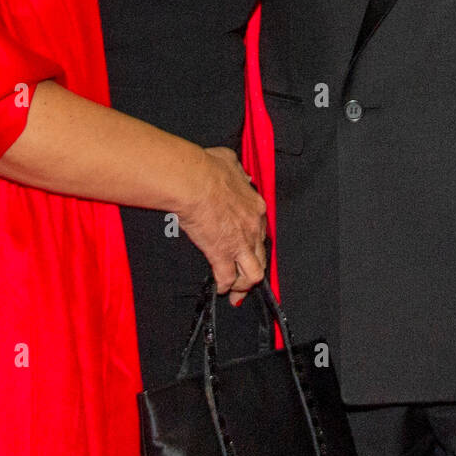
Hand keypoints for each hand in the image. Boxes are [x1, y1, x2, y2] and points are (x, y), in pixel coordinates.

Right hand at [178, 147, 266, 305]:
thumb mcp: (230, 163)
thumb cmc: (208, 169)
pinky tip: (220, 289)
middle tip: (247, 279)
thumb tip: (241, 174)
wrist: (194, 181)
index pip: (261, 230)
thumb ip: (238, 172)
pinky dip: (224, 286)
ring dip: (245, 284)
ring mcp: (239, 243)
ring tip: (237, 292)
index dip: (255, 241)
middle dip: (254, 269)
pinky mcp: (222, 254)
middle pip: (261, 255)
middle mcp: (252, 227)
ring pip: (253, 274)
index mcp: (255, 206)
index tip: (249, 246)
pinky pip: (227, 278)